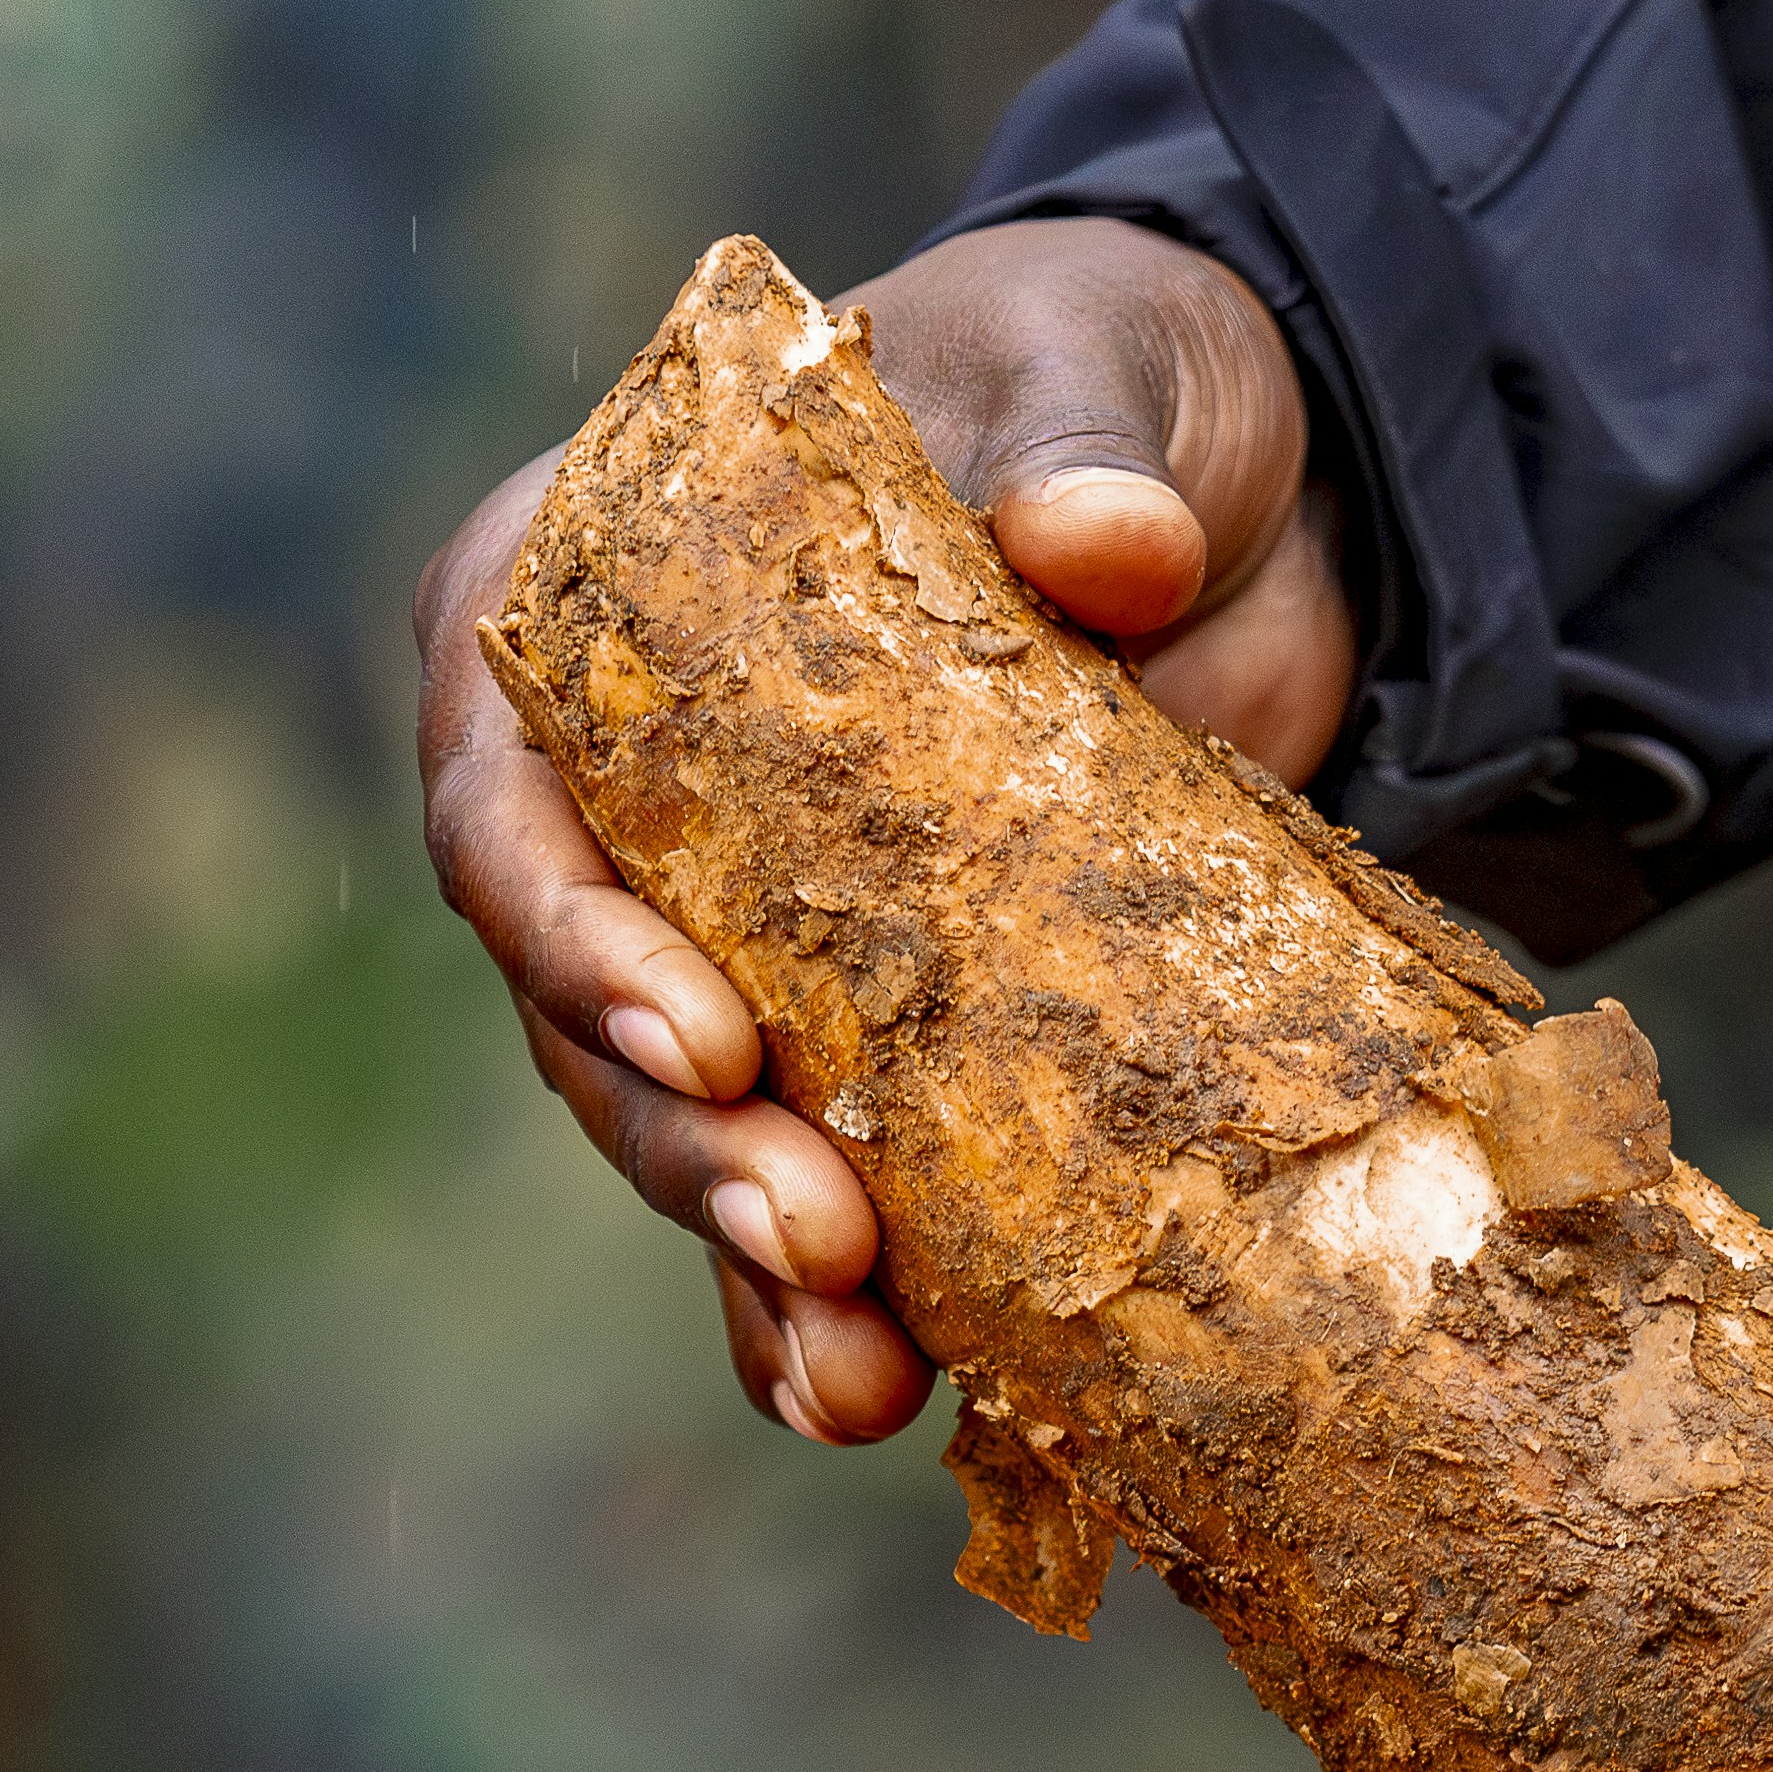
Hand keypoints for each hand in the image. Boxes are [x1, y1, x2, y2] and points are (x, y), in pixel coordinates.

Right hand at [418, 215, 1356, 1440]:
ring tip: (866, 1381)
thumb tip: (1108, 544)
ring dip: (760, 1269)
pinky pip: (807, 1196)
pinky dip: (831, 1310)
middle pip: (586, 1013)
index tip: (708, 1036)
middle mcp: (614, 794)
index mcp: (579, 600)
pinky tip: (885, 1407)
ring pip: (683, 1137)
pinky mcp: (861, 1035)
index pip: (514, 798)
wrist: (1258, 496)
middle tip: (820, 1244)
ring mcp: (728, 931)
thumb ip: (1084, 441)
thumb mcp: (1104, 364)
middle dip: (692, 1151)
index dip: (581, 938)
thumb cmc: (1107, 383)